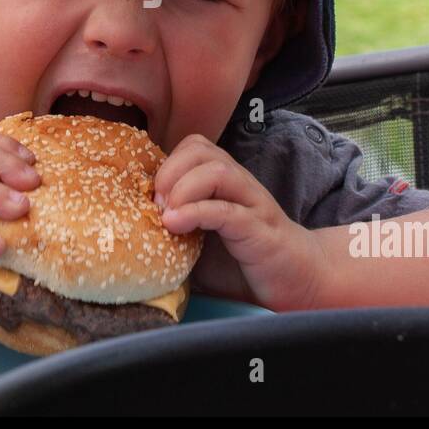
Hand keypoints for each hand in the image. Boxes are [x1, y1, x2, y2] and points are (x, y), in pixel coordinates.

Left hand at [153, 134, 321, 312]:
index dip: (165, 163)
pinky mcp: (260, 230)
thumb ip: (173, 233)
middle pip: (200, 148)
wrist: (298, 281)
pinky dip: (196, 212)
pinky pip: (227, 210)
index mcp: (223, 183)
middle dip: (169, 170)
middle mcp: (238, 185)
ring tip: (167, 215)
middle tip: (155, 204)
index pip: (191, 147)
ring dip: (182, 188)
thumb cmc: (244, 263)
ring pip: (216, 170)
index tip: (148, 196)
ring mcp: (252, 204)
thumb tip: (129, 234)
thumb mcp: (199, 245)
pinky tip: (176, 225)